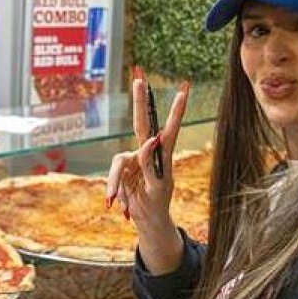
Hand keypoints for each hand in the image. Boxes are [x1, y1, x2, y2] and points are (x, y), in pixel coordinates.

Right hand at [105, 79, 190, 227]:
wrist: (147, 219)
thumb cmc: (157, 203)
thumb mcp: (157, 186)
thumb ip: (151, 162)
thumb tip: (150, 139)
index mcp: (163, 156)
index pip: (169, 130)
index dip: (176, 111)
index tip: (184, 91)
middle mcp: (147, 152)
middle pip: (141, 124)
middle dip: (140, 102)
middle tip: (139, 79)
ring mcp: (132, 159)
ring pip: (118, 162)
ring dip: (117, 184)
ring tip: (120, 204)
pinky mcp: (121, 169)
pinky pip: (113, 177)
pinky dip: (116, 193)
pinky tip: (121, 208)